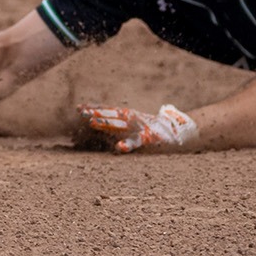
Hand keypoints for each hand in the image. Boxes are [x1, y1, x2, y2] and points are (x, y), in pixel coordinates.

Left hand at [76, 103, 197, 152]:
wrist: (177, 131)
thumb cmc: (151, 129)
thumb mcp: (133, 124)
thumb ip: (118, 124)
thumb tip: (97, 123)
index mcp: (127, 115)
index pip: (107, 110)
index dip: (93, 108)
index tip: (78, 107)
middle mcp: (131, 119)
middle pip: (110, 115)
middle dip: (95, 113)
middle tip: (80, 112)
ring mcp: (138, 128)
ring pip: (120, 125)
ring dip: (106, 123)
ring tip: (92, 123)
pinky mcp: (148, 138)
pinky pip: (136, 142)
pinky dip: (127, 144)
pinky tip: (119, 148)